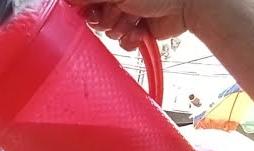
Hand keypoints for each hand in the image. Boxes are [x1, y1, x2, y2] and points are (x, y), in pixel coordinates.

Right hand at [64, 0, 190, 51]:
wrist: (185, 5)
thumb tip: (68, 1)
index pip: (84, 2)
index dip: (85, 8)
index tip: (88, 11)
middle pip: (95, 18)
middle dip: (107, 18)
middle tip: (119, 11)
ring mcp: (128, 14)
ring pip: (110, 32)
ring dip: (121, 28)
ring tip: (134, 19)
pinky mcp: (139, 30)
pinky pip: (124, 43)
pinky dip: (132, 39)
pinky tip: (140, 30)